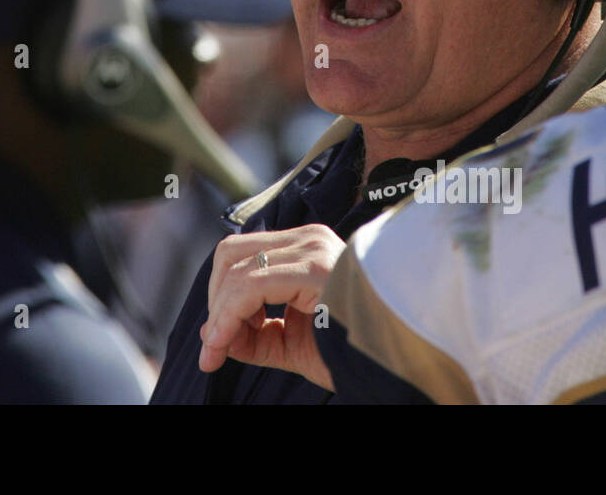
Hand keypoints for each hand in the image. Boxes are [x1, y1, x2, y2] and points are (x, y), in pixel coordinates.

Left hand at [197, 224, 343, 390]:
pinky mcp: (314, 267)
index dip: (217, 299)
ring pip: (234, 267)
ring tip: (221, 350)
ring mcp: (313, 248)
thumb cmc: (350, 351)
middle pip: (230, 253)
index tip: (212, 346)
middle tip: (216, 346)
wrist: (396, 365)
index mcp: (306, 249)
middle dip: (214, 302)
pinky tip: (226, 345)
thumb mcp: (291, 344)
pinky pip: (249, 286)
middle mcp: (309, 239)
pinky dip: (227, 317)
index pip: (241, 256)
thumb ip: (253, 337)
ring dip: (218, 313)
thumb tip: (209, 334)